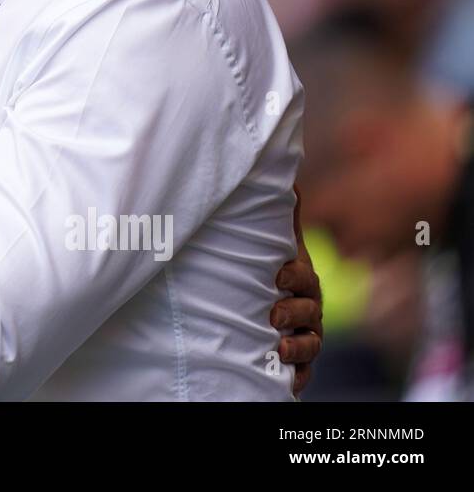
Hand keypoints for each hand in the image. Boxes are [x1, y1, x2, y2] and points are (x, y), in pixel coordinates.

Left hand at [272, 185, 322, 394]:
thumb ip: (276, 217)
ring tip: (278, 348)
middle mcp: (306, 308)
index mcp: (298, 279)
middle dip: (293, 312)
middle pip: (310, 312)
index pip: (304, 277)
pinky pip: (303, 372)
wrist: (254, 299)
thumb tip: (289, 181)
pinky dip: (297, 377)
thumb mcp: (267, 242)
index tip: (278, 274)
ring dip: (297, 347)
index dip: (294, 276)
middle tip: (272, 314)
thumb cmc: (261, 266)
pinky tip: (287, 382)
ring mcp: (303, 335)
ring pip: (310, 343)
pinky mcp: (295, 361)